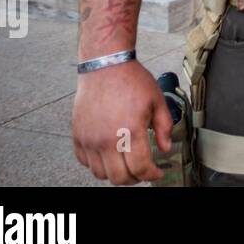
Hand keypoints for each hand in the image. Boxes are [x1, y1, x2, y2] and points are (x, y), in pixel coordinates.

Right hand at [71, 60, 171, 184]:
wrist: (105, 65)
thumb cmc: (131, 80)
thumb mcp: (157, 101)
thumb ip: (164, 127)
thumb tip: (165, 148)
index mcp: (130, 131)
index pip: (140, 168)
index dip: (151, 175)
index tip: (157, 173)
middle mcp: (107, 139)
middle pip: (119, 177)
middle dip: (134, 179)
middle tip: (142, 171)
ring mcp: (89, 139)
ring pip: (100, 173)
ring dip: (115, 172)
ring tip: (126, 162)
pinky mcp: (78, 135)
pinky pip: (84, 162)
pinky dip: (97, 163)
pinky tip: (109, 154)